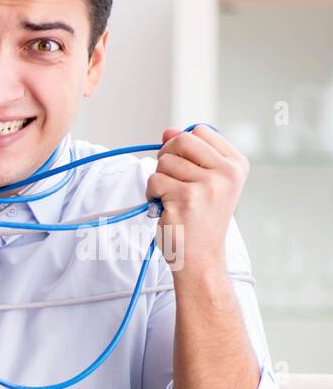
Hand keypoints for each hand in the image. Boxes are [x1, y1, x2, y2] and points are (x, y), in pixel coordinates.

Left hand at [145, 124, 248, 281]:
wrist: (200, 258)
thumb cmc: (199, 220)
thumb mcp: (203, 182)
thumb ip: (188, 154)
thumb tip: (168, 130)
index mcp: (236, 164)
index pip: (200, 131)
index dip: (182, 145)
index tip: (183, 166)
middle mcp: (227, 172)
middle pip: (181, 140)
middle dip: (167, 157)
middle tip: (170, 179)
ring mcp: (208, 184)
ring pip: (164, 161)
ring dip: (159, 179)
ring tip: (171, 198)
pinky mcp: (186, 197)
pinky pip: (154, 180)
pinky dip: (152, 194)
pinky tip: (164, 207)